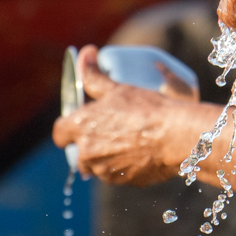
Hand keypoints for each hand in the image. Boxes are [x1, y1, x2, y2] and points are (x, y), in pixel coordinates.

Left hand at [52, 44, 199, 185]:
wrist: (176, 137)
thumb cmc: (146, 109)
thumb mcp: (117, 88)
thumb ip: (94, 75)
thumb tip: (85, 53)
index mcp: (80, 128)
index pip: (59, 134)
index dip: (68, 129)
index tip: (79, 125)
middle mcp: (87, 154)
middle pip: (79, 153)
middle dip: (89, 145)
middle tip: (108, 132)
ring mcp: (105, 171)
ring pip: (98, 166)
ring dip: (106, 157)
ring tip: (127, 142)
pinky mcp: (123, 182)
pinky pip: (117, 175)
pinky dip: (124, 166)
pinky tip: (139, 153)